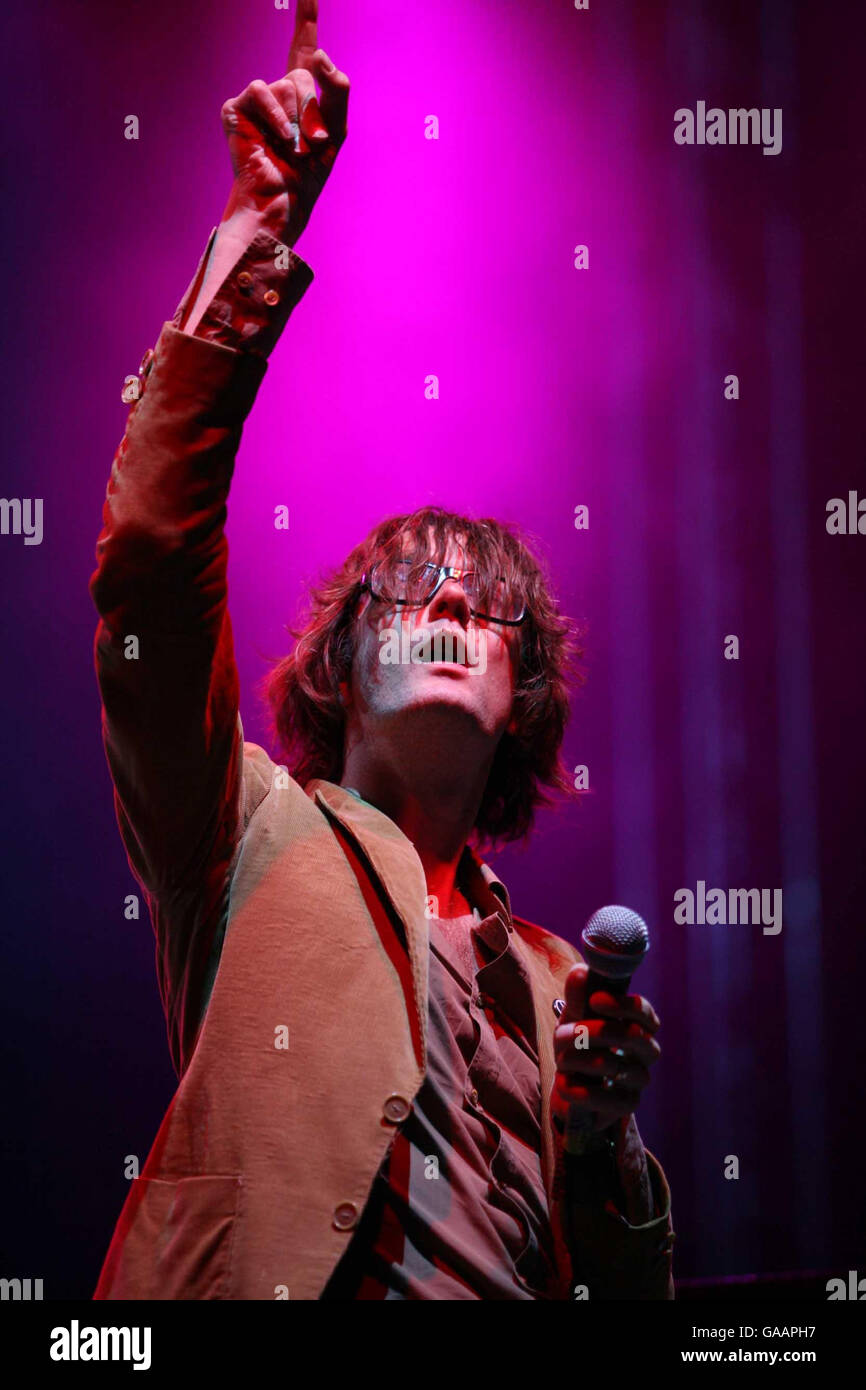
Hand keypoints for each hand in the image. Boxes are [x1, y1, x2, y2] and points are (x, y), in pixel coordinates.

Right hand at [218, 0, 348, 245]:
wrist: (282, 201)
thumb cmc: (308, 174)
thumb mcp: (336, 131)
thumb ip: (337, 89)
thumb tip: (318, 55)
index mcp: (301, 96)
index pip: (303, 47)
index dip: (305, 17)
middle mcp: (276, 92)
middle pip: (301, 72)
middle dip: (313, 109)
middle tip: (311, 144)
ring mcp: (255, 100)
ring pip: (286, 83)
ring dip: (298, 119)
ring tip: (293, 147)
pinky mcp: (235, 108)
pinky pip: (261, 91)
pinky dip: (276, 116)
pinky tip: (278, 138)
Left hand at [551, 962, 660, 1138]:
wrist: (574, 1091)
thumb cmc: (579, 1047)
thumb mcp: (573, 1019)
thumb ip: (577, 998)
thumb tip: (580, 972)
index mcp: (637, 1026)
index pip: (644, 1013)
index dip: (623, 1005)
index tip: (595, 1000)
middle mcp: (644, 1053)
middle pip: (633, 1037)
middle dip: (595, 1031)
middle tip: (569, 1033)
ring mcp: (637, 1080)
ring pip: (615, 1066)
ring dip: (580, 1060)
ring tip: (561, 1059)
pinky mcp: (625, 1106)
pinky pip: (608, 1099)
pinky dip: (581, 1091)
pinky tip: (565, 1083)